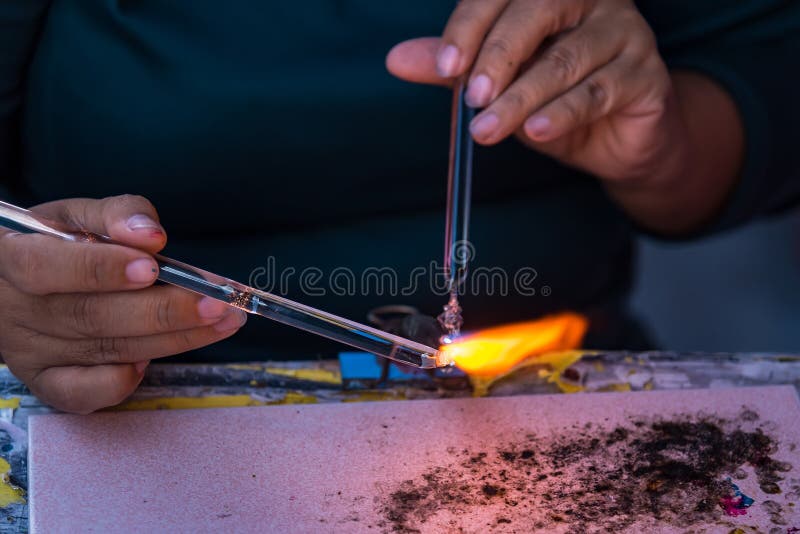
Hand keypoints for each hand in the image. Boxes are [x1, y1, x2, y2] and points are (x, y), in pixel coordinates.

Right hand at [0, 195, 246, 413]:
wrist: (17, 285)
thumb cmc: (56, 244)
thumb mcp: (78, 216)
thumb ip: (117, 215)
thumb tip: (152, 236)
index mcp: (11, 257)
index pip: (45, 267)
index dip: (100, 269)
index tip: (152, 266)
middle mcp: (15, 311)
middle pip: (91, 317)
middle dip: (163, 311)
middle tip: (217, 303)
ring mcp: (29, 353)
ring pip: (106, 350)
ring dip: (173, 339)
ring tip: (223, 321)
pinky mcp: (46, 382)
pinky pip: (84, 394)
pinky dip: (124, 381)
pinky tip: (158, 358)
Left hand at [387, 0, 679, 184]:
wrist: (618, 141)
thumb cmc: (556, 101)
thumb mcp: (500, 83)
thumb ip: (457, 67)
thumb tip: (398, 60)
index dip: (470, 26)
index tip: (445, 66)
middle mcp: (591, 0)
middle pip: (538, 11)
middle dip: (497, 54)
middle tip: (471, 96)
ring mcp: (625, 34)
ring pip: (566, 60)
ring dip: (521, 96)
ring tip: (487, 128)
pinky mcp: (646, 75)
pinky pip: (599, 92)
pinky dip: (563, 113)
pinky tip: (535, 130)